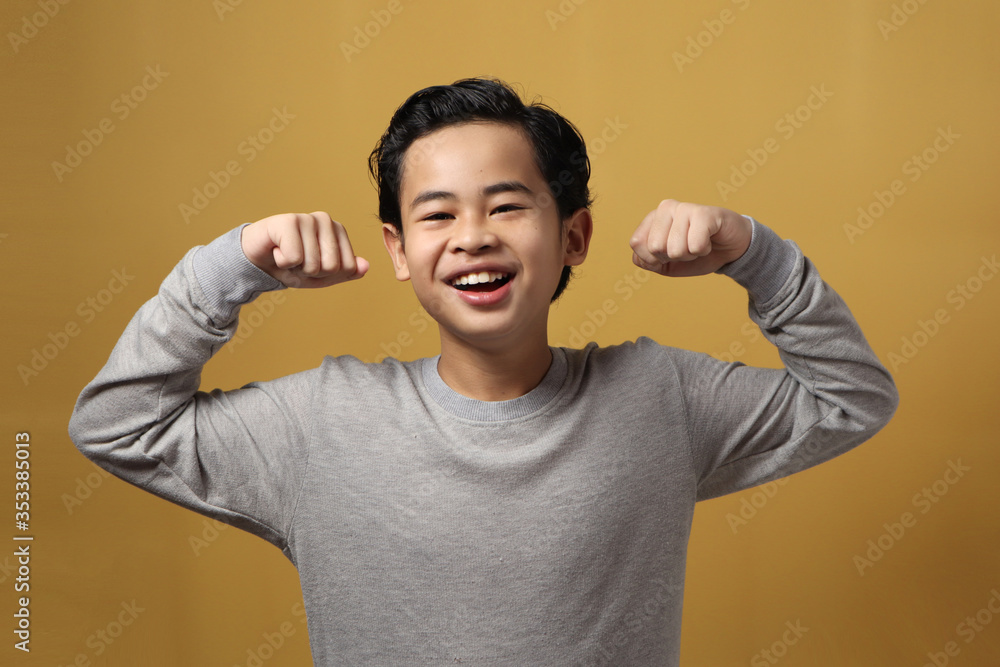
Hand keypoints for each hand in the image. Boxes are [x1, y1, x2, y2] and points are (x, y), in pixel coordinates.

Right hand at [241, 212, 368, 287]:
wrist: (257, 260)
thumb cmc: (290, 266)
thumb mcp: (321, 276)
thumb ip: (345, 272)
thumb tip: (365, 266)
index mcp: (338, 231)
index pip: (347, 267)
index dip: (326, 275)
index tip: (310, 263)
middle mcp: (326, 220)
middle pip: (332, 266)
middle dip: (310, 272)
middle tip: (296, 260)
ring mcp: (308, 218)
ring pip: (313, 264)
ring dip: (295, 268)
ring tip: (286, 254)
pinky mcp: (288, 221)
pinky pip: (294, 257)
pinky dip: (282, 261)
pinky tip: (276, 250)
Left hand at [629, 200, 751, 277]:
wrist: (730, 249)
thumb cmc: (696, 253)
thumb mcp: (665, 264)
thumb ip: (646, 261)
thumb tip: (642, 254)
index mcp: (653, 218)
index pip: (636, 243)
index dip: (653, 258)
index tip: (669, 253)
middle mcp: (666, 207)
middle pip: (655, 247)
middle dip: (673, 257)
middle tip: (688, 247)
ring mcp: (684, 208)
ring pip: (674, 249)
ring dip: (690, 254)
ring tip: (699, 243)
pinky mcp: (704, 213)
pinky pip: (694, 246)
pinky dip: (703, 251)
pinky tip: (709, 240)